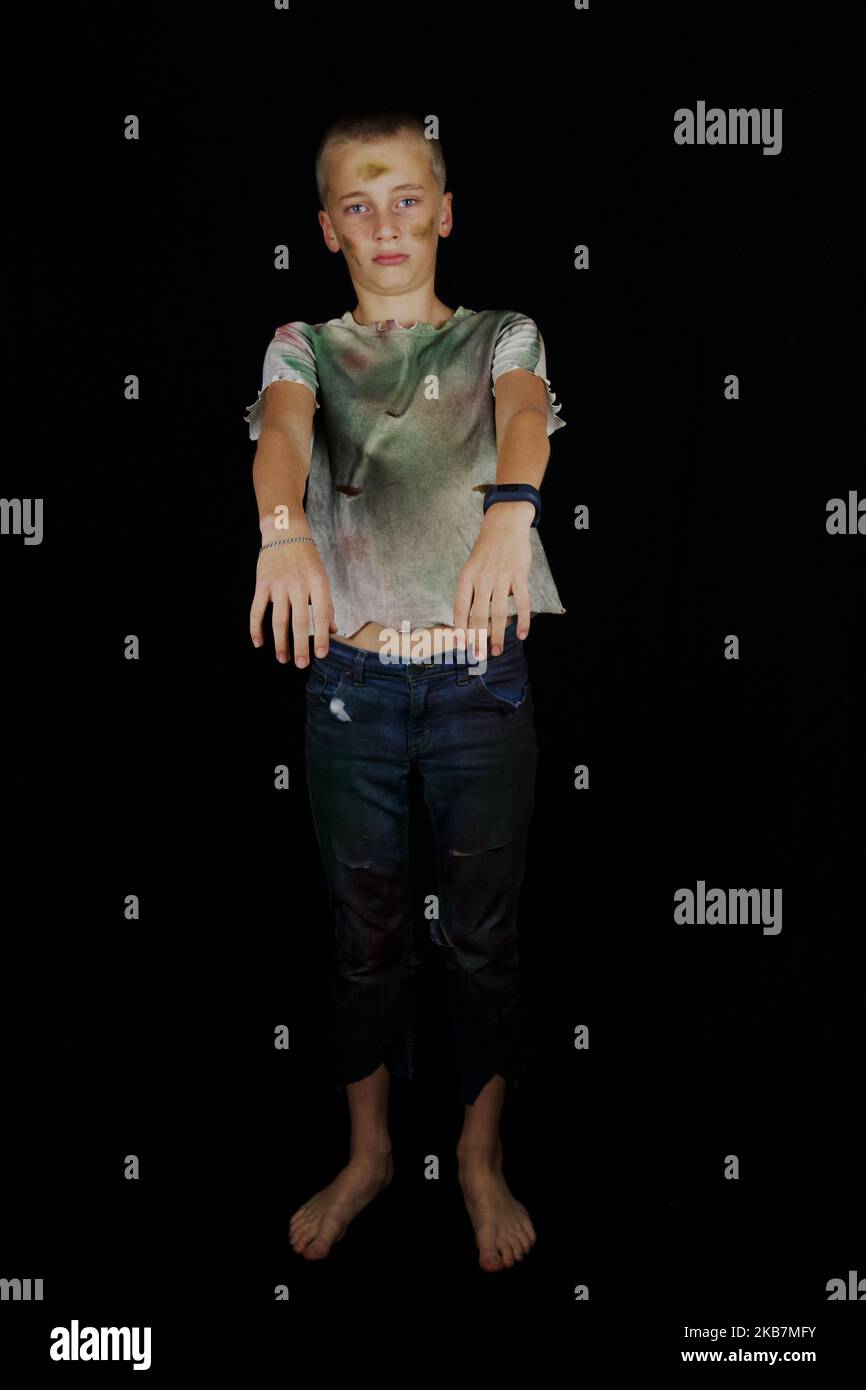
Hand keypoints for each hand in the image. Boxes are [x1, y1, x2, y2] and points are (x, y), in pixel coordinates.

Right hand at [250, 539, 337, 664]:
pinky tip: (259, 643)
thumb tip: (334, 630)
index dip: (322, 636)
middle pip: (300, 621)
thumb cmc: (308, 559)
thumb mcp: (322, 578)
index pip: (321, 614)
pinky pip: (257, 610)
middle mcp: (299, 585)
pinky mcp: (263, 584)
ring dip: (280, 642)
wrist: (286, 533)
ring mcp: (279, 584)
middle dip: (301, 645)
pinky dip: (256, 628)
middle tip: (301, 664)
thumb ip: (327, 604)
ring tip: (283, 658)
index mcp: (318, 583)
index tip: (321, 655)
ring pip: (278, 619)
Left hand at [452, 501, 533, 655]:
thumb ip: (470, 589)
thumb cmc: (486, 548)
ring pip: (499, 614)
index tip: (460, 646)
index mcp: (467, 577)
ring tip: (497, 651)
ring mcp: (501, 577)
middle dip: (478, 639)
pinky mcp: (519, 575)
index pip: (461, 608)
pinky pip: (521, 603)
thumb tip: (468, 616)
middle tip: (480, 656)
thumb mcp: (471, 566)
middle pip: (479, 616)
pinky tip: (523, 635)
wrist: (505, 524)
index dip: (460, 629)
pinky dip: (523, 621)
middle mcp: (482, 579)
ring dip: (498, 635)